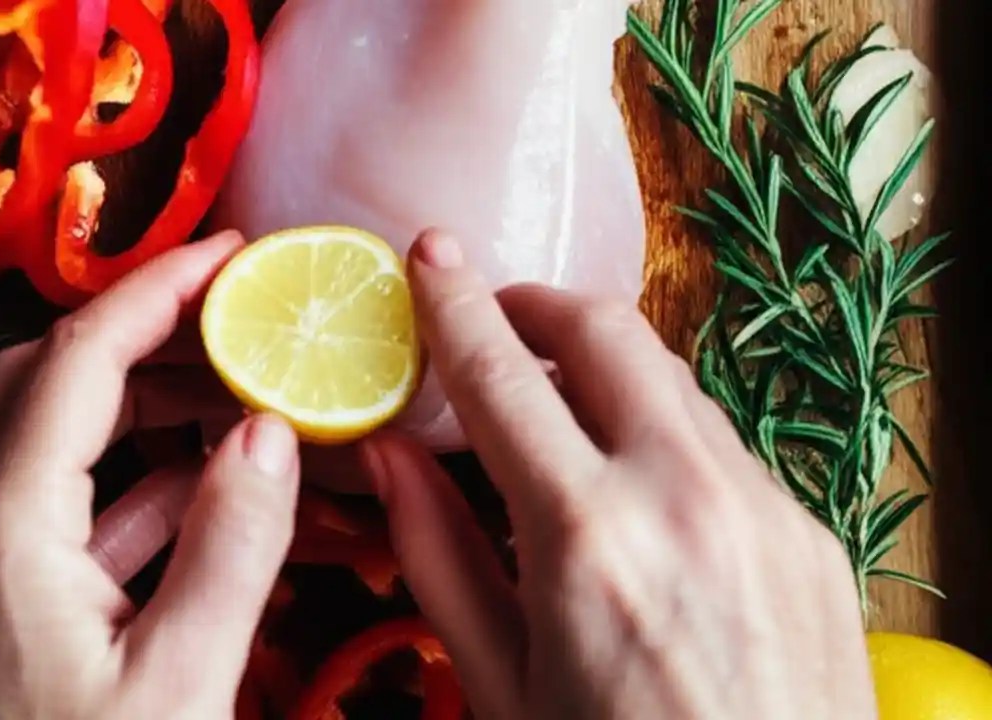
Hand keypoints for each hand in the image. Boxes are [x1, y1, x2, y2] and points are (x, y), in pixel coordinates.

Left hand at [0, 231, 301, 718]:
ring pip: (38, 433)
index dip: (159, 292)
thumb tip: (271, 432)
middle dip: (146, 338)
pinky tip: (196, 491)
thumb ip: (230, 548)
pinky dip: (118, 480)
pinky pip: (43, 503)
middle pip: (43, 376)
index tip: (232, 257)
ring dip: (133, 407)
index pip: (79, 359)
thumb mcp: (181, 685)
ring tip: (233, 403)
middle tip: (239, 327)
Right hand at [360, 229, 876, 718]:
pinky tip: (633, 487)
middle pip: (607, 333)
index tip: (430, 255)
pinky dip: (661, 432)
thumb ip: (438, 553)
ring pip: (670, 380)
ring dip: (604, 371)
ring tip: (556, 409)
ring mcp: (762, 506)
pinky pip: (720, 442)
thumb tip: (391, 453)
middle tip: (494, 319)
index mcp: (586, 538)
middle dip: (539, 304)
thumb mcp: (499, 683)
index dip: (455, 304)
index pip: (502, 376)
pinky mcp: (808, 528)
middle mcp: (685, 496)